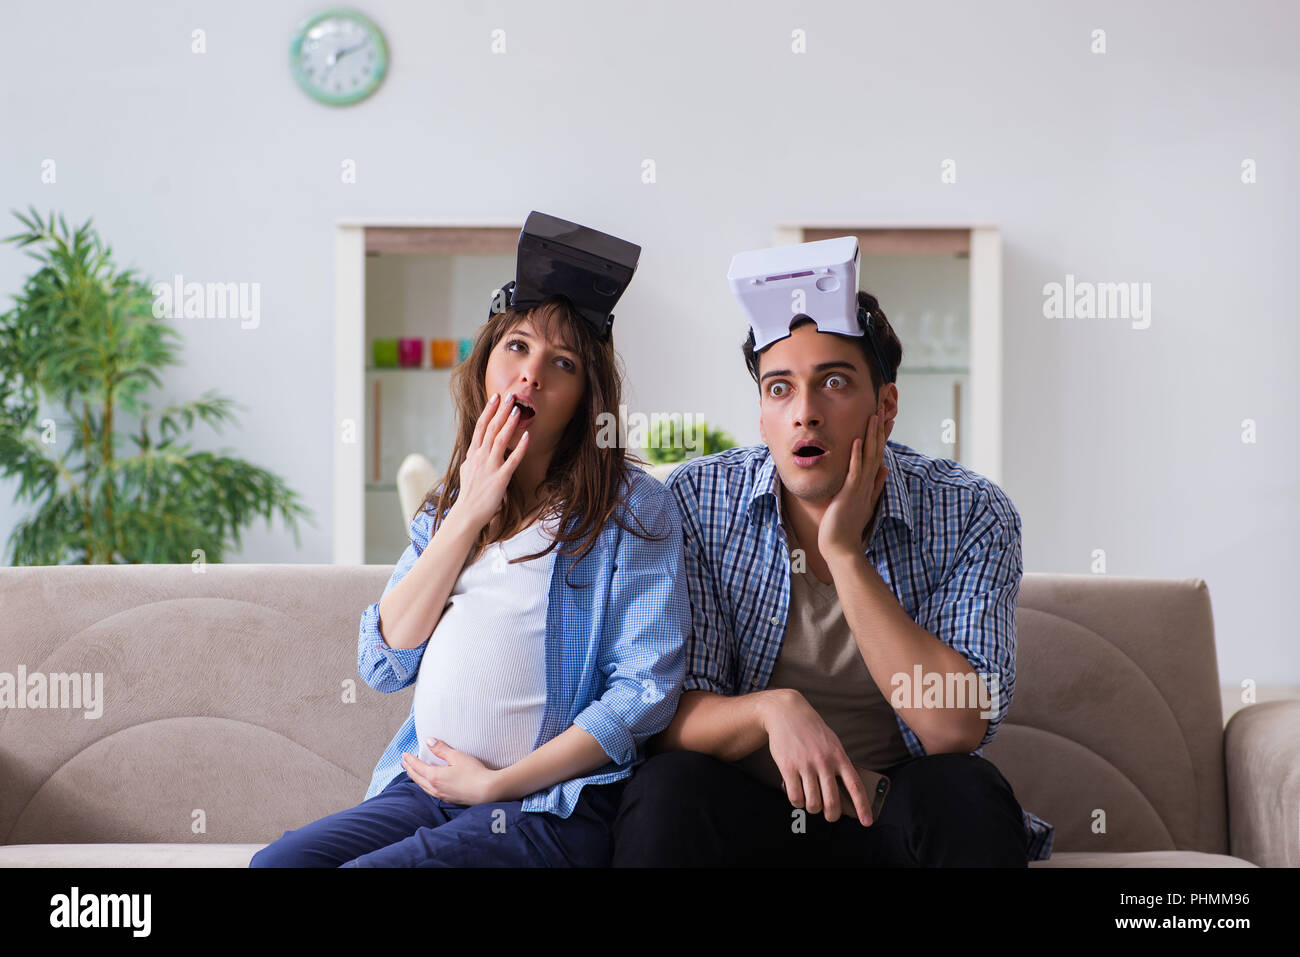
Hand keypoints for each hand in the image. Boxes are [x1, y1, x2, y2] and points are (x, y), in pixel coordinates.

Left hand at [402, 739, 502, 805]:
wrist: (487, 791)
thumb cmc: (474, 773)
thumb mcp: (457, 756)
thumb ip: (441, 749)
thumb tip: (429, 741)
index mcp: (434, 776)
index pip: (417, 767)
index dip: (410, 760)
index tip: (404, 754)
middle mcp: (435, 787)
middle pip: (417, 777)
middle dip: (409, 769)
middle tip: (404, 762)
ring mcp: (441, 795)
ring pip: (422, 786)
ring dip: (415, 777)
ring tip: (412, 772)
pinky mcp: (448, 798)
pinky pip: (430, 791)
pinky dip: (424, 784)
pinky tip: (428, 783)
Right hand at [446, 391, 529, 535]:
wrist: (467, 513)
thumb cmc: (469, 493)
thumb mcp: (467, 470)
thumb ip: (473, 457)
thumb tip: (476, 449)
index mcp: (473, 453)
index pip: (481, 426)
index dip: (489, 411)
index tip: (496, 397)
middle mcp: (480, 456)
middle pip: (491, 428)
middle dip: (501, 411)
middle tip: (510, 396)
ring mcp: (490, 466)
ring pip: (500, 439)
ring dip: (509, 423)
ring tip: (518, 410)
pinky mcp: (500, 478)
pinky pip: (513, 460)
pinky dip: (520, 447)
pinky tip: (527, 436)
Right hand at [760, 689, 874, 825]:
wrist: (787, 712)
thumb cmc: (812, 730)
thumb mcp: (832, 743)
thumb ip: (839, 763)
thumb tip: (844, 789)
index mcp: (839, 756)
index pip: (855, 786)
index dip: (862, 807)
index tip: (867, 822)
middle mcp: (824, 762)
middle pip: (832, 802)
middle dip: (832, 815)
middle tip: (829, 815)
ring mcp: (806, 765)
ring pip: (812, 803)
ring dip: (812, 808)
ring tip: (810, 802)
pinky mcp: (788, 767)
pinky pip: (795, 797)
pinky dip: (797, 802)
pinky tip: (798, 797)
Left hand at [818, 409, 893, 562]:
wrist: (842, 546)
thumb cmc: (848, 526)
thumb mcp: (864, 502)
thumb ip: (876, 485)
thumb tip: (885, 469)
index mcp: (869, 484)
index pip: (877, 455)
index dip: (882, 437)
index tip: (887, 420)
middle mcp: (867, 483)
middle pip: (876, 451)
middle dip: (879, 431)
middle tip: (883, 410)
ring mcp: (860, 488)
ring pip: (868, 457)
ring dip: (871, 437)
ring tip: (874, 417)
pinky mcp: (850, 493)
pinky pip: (855, 471)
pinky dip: (857, 456)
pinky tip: (858, 441)